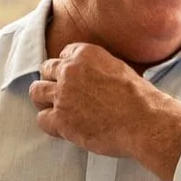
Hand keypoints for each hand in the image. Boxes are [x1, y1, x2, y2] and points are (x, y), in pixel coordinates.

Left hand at [29, 42, 180, 180]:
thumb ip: (99, 68)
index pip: (64, 55)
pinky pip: (42, 119)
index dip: (68, 68)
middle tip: (61, 93)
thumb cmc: (140, 98)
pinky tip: (61, 127)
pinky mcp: (61, 119)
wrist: (144, 121)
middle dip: (53, 80)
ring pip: (36, 92)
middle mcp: (69, 71)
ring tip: (53, 108)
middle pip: (46, 70)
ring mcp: (62, 95)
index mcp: (85, 54)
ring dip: (43, 99)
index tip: (72, 79)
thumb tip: (94, 77)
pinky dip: (49, 123)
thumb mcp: (119, 68)